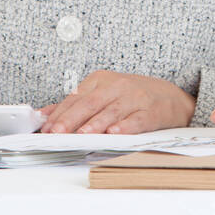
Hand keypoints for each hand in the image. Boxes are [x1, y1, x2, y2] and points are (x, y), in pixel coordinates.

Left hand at [38, 71, 194, 133]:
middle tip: (58, 132)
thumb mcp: (102, 94)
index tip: (47, 129)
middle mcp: (117, 86)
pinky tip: (115, 132)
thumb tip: (44, 116)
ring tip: (83, 134)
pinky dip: (126, 126)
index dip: (60, 114)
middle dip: (72, 119)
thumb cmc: (131, 97)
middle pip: (91, 103)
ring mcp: (135, 97)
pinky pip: (137, 119)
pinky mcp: (151, 110)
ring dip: (96, 124)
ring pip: (112, 111)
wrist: (170, 97)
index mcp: (101, 80)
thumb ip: (74, 104)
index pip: (76, 98)